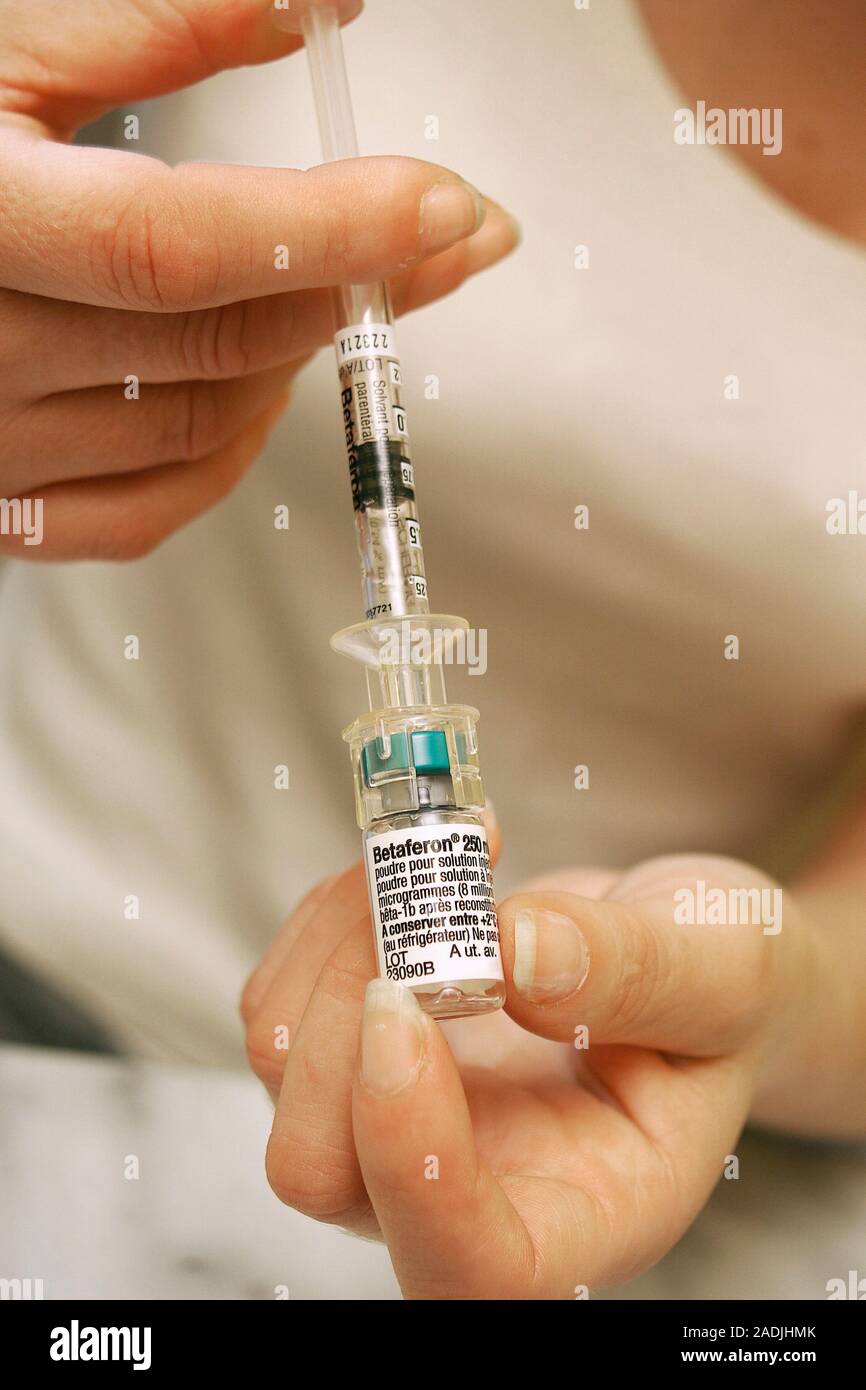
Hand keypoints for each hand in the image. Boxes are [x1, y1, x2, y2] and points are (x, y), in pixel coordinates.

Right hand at [0, 0, 515, 558]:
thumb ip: (149, 21)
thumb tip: (308, 3)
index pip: (179, 246)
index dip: (329, 228)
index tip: (443, 203)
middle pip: (213, 344)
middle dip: (356, 285)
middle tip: (436, 233)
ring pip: (200, 425)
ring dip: (299, 356)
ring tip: (341, 282)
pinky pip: (149, 511)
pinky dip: (230, 450)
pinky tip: (261, 385)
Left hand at [242, 841, 834, 1298]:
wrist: (688, 961)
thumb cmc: (726, 992)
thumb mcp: (726, 972)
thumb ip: (635, 974)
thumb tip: (508, 951)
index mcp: (584, 1215)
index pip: (466, 1263)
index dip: (412, 1159)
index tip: (409, 1006)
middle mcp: (471, 1192)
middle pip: (327, 1168)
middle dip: (346, 1014)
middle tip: (431, 887)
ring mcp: (400, 1129)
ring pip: (287, 1071)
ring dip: (335, 941)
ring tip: (433, 853)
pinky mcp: (359, 1060)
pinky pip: (283, 1004)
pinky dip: (325, 921)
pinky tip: (406, 876)